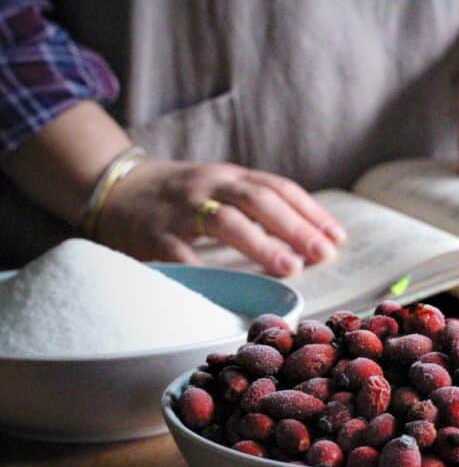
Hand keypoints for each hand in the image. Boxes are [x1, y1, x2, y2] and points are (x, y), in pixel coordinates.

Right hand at [97, 159, 345, 275]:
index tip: (337, 237)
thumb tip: (305, 238)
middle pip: (259, 201)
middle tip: (324, 254)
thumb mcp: (218, 189)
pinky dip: (208, 271)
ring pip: (225, 221)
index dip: (310, 211)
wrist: (114, 188)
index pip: (278, 188)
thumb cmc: (179, 197)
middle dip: (295, 227)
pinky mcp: (154, 236)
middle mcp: (209, 186)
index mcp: (229, 177)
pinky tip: (232, 289)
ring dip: (261, 244)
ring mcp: (181, 210)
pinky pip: (182, 254)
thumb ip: (254, 207)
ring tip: (291, 267)